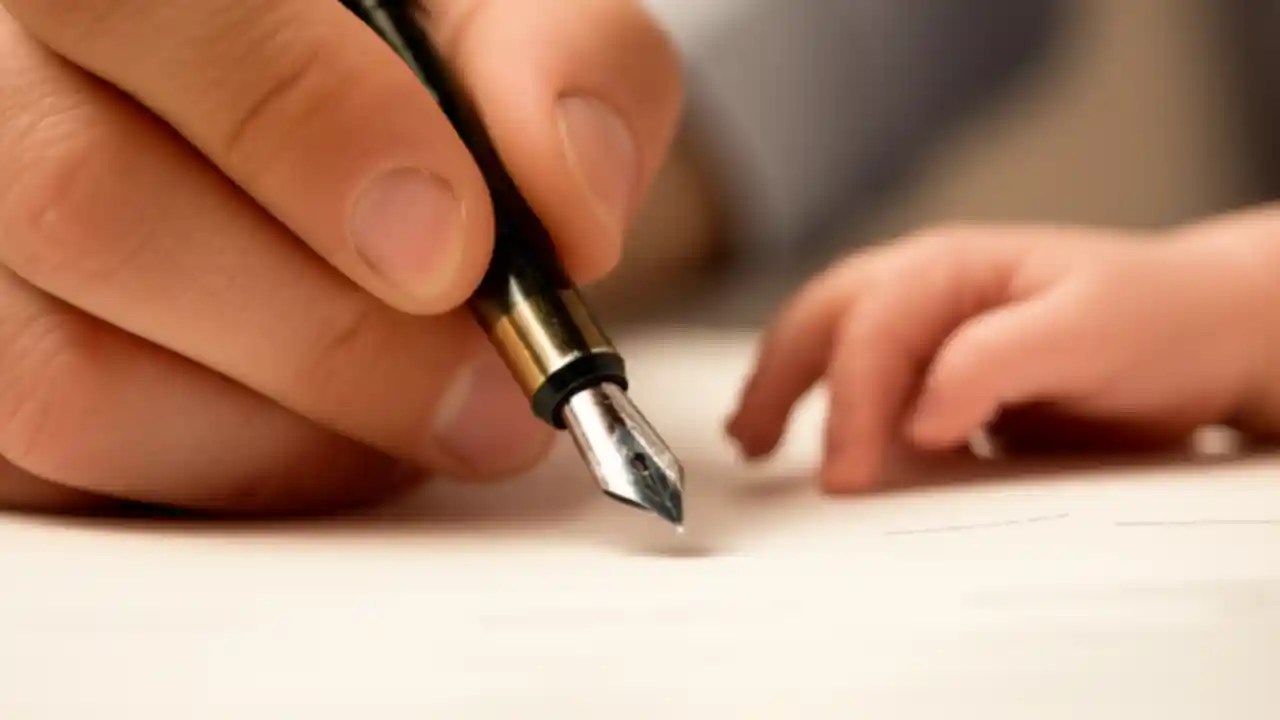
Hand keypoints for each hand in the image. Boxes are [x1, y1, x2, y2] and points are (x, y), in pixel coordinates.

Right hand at [0, 1, 681, 512]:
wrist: (370, 141)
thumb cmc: (422, 70)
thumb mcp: (517, 27)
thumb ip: (564, 72)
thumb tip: (569, 202)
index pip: (139, 5)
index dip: (300, 128)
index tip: (452, 251)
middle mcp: (12, 83)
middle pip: (89, 207)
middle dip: (333, 337)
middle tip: (492, 388)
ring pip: (72, 375)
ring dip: (296, 432)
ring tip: (427, 406)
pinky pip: (78, 475)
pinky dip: (239, 477)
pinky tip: (328, 428)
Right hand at [728, 208, 1279, 489]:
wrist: (1210, 337)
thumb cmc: (1156, 320)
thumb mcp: (1087, 330)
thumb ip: (994, 361)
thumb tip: (919, 416)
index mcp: (950, 267)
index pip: (871, 331)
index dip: (851, 404)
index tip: (846, 476)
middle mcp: (928, 291)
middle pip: (823, 321)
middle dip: (778, 378)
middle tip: (753, 442)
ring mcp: (932, 331)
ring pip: (833, 347)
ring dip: (786, 389)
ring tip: (756, 439)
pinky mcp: (943, 374)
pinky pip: (870, 387)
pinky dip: (833, 413)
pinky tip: (829, 446)